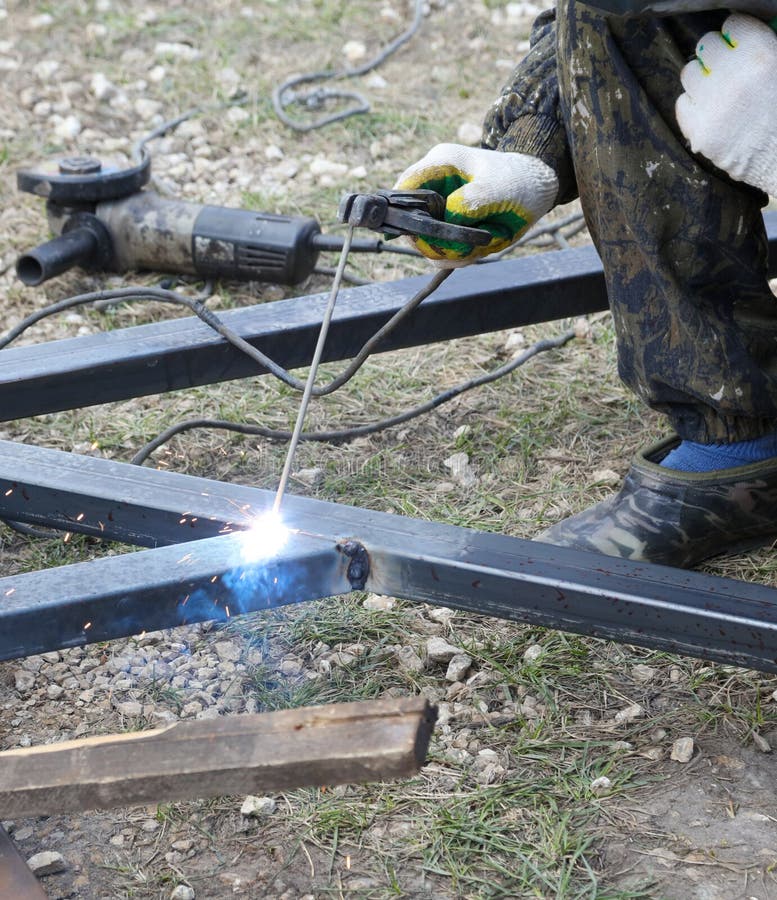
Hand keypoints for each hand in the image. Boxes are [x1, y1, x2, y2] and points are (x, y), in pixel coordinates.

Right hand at [394, 143, 558, 265]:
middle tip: (465, 245)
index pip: (404, 188)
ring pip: (426, 243)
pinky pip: (441, 252)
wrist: (534, 191)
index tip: (428, 232)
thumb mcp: (497, 188)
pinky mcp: (447, 228)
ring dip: (451, 251)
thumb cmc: (517, 181)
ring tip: (481, 243)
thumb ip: (470, 202)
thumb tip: (446, 221)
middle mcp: (434, 188)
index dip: (407, 212)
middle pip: (411, 223)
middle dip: (435, 240)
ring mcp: (439, 211)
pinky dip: (459, 256)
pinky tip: (478, 249)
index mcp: (440, 165)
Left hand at [676, 14, 776, 196]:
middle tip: (725, 67)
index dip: (736, 35)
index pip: (732, 25)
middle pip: (706, 46)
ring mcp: (712, 106)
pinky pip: (682, 104)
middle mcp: (733, 78)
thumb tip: (739, 39)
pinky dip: (693, 105)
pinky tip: (709, 110)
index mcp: (761, 55)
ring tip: (716, 90)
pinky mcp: (699, 131)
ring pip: (689, 73)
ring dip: (701, 78)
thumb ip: (764, 48)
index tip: (738, 43)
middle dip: (716, 54)